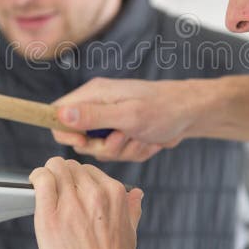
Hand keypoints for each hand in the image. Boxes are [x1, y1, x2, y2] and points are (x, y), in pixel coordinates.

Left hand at [30, 157, 144, 248]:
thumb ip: (131, 208)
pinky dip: (36, 178)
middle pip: (71, 167)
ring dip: (49, 175)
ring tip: (44, 188)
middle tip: (56, 191)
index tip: (71, 189)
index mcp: (115, 195)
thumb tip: (136, 194)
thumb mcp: (130, 233)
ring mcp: (72, 204)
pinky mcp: (49, 217)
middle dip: (63, 176)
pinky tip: (35, 185)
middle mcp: (95, 194)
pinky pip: (41, 180)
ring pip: (55, 168)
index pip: (89, 170)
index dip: (78, 180)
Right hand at [50, 78, 193, 161]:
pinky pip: (117, 154)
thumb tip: (61, 115)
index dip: (65, 132)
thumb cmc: (163, 108)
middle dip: (104, 147)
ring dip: (123, 150)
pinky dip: (134, 152)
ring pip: (100, 150)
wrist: (190, 114)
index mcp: (94, 95)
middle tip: (124, 137)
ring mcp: (109, 122)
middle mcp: (98, 107)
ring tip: (141, 136)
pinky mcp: (121, 134)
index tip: (84, 142)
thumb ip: (93, 117)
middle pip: (79, 139)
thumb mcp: (128, 115)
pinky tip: (148, 140)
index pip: (58, 113)